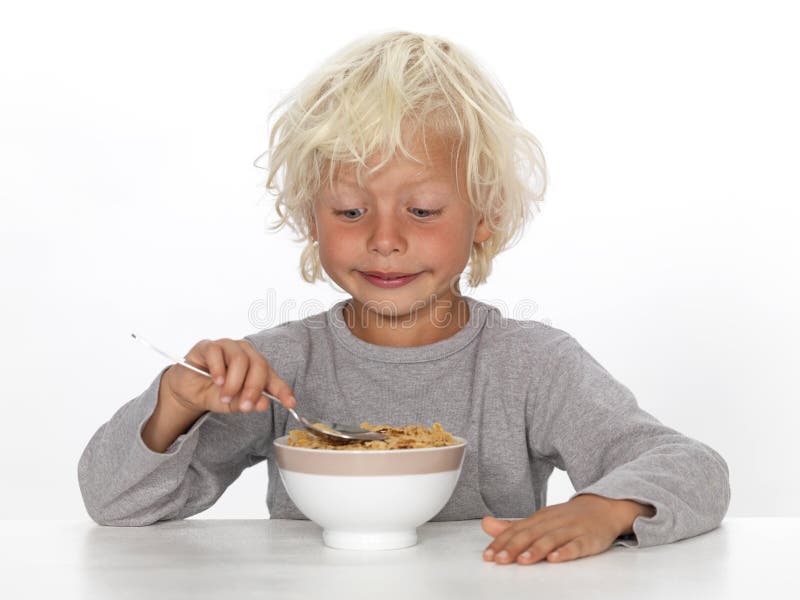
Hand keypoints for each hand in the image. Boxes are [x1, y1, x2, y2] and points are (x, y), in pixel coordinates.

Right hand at [161, 338, 296, 414]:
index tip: (290, 403)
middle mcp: (246, 354)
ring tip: (224, 396)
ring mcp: (228, 347)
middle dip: (254, 388)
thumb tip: (263, 404)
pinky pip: (217, 353)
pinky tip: (216, 381)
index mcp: (256, 368)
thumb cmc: (214, 394)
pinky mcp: (209, 345)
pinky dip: (218, 370)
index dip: (283, 390)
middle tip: (246, 407)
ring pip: (240, 359)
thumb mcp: (232, 404)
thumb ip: (246, 403)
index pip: (273, 377)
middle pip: (259, 365)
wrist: (188, 391)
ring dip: (234, 382)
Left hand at [481, 494, 654, 564]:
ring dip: (536, 550)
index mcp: (539, 518)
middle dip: (513, 547)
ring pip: (551, 539)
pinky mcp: (589, 539)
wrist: (603, 507)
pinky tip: (555, 559)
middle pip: (531, 534)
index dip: (501, 542)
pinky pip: (577, 545)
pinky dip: (566, 552)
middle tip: (499, 559)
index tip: (488, 555)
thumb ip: (513, 526)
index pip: (516, 530)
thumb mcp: (539, 520)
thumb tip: (485, 524)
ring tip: (522, 560)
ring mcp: (571, 529)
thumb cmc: (567, 518)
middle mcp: (553, 522)